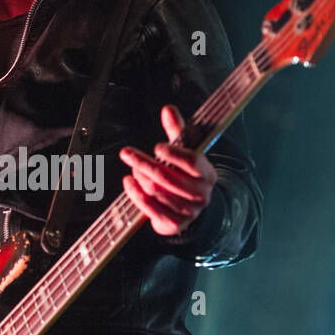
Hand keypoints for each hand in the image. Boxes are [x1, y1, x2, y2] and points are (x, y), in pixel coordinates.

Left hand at [119, 104, 216, 236]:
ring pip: (156, 191)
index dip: (173, 153)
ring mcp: (188, 211)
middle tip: (126, 153)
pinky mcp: (174, 224)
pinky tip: (128, 182)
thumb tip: (168, 110)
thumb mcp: (185, 152)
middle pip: (167, 177)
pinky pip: (149, 207)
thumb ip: (177, 131)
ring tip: (133, 168)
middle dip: (143, 163)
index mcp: (208, 174)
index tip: (157, 147)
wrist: (191, 210)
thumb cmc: (186, 175)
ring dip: (139, 177)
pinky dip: (135, 193)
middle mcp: (201, 194)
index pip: (192, 161)